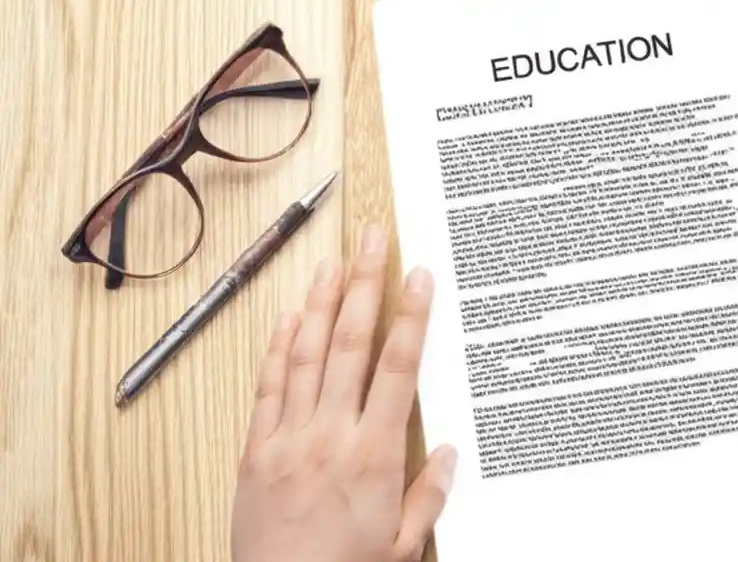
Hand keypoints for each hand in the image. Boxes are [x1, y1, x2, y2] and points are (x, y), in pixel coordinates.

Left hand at [232, 225, 456, 561]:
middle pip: (350, 344)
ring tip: (330, 261)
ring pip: (305, 355)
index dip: (411, 315)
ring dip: (318, 302)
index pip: (398, 367)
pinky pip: (267, 389)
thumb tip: (449, 454)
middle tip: (370, 239)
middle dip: (363, 284)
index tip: (418, 275)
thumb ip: (429, 495)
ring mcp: (288, 439)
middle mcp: (331, 434)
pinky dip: (276, 349)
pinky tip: (285, 319)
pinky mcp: (255, 452)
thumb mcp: (406, 544)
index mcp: (375, 453)